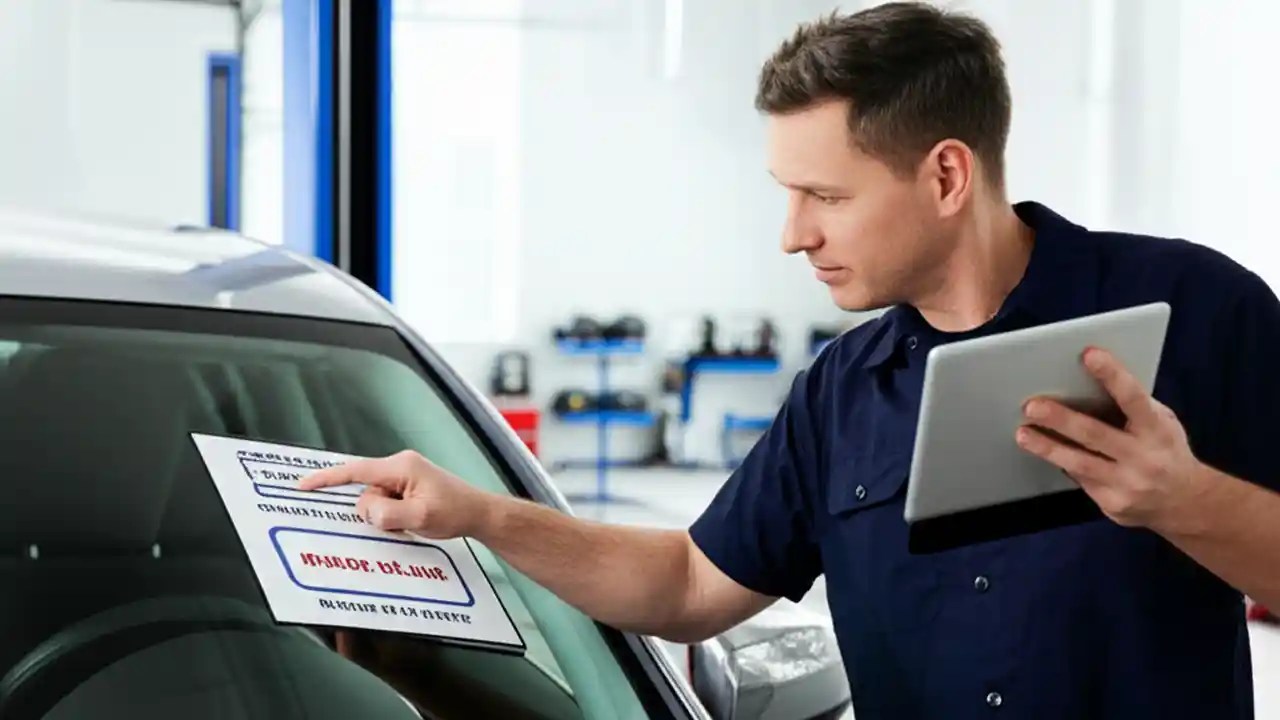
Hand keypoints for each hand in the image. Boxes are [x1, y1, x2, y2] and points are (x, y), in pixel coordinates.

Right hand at [299, 450, 489, 537]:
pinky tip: (410, 521)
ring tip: (413, 522)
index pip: (355, 471)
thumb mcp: (419, 518)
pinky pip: (387, 501)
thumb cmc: (454, 511)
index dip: (327, 479)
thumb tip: (366, 510)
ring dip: (387, 516)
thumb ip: (388, 514)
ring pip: (376, 500)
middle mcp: (400, 466)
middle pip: (366, 491)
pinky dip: (392, 515)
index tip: (303, 485)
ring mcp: (404, 475)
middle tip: (403, 522)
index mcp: (400, 467)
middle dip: (375, 512)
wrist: (479, 512)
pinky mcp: (408, 486)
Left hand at [1014, 346, 1207, 533]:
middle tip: (1031, 406)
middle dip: (1061, 419)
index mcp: (1158, 430)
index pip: (1134, 398)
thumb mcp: (1163, 423)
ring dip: (1047, 447)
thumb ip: (1134, 406)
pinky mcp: (1113, 504)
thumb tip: (1089, 381)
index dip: (1112, 375)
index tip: (1088, 354)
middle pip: (1096, 435)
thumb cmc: (1166, 450)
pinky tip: (1043, 450)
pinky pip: (1081, 480)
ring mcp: (1128, 484)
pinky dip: (1061, 463)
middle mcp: (1144, 458)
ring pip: (1080, 463)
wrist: (1185, 503)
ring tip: (1022, 434)